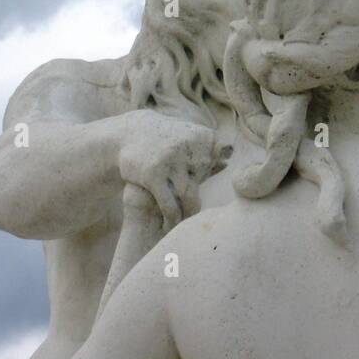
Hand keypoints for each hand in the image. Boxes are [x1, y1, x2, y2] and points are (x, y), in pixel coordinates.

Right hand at [115, 109, 218, 232]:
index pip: (213, 165)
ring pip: (188, 197)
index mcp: (201, 136)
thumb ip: (208, 147)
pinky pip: (170, 204)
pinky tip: (168, 226)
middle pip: (201, 181)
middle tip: (192, 213)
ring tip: (183, 224)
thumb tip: (230, 154)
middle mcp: (189, 147)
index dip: (204, 176)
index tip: (195, 184)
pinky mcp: (154, 174)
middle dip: (194, 196)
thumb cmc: (165, 137)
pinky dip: (172, 219)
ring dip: (186, 214)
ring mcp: (171, 160)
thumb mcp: (187, 136)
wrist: (129, 132)